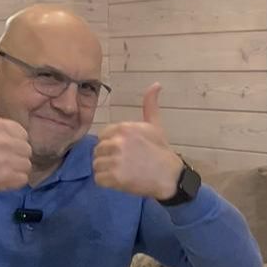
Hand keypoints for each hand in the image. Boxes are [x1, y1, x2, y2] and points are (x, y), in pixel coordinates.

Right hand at [0, 75, 32, 194]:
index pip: (23, 134)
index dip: (14, 141)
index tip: (0, 145)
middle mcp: (2, 142)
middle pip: (27, 150)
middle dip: (16, 155)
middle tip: (0, 158)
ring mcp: (4, 161)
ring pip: (27, 165)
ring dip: (16, 168)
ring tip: (1, 167)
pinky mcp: (5, 179)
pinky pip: (23, 179)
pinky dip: (15, 181)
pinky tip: (2, 177)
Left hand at [92, 84, 181, 198]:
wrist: (170, 176)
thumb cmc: (161, 151)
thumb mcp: (155, 125)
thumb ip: (150, 105)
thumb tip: (156, 84)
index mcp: (124, 128)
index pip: (103, 136)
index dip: (110, 144)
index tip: (123, 151)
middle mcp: (118, 142)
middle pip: (98, 150)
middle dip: (107, 158)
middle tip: (122, 164)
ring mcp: (115, 160)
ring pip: (96, 164)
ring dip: (105, 171)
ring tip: (121, 172)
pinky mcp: (114, 177)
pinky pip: (98, 179)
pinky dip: (106, 182)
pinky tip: (119, 181)